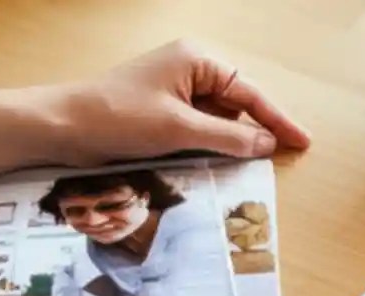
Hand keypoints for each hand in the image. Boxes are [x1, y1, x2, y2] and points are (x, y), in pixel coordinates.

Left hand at [50, 39, 310, 165]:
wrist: (62, 126)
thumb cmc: (117, 118)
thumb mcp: (179, 129)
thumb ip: (228, 137)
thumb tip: (266, 144)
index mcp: (197, 61)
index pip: (250, 92)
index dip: (278, 120)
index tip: (302, 142)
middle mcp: (189, 70)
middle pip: (238, 104)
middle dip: (257, 130)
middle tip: (283, 156)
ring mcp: (175, 91)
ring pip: (220, 119)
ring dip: (232, 142)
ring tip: (253, 165)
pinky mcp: (163, 112)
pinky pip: (200, 129)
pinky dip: (212, 146)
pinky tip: (222, 163)